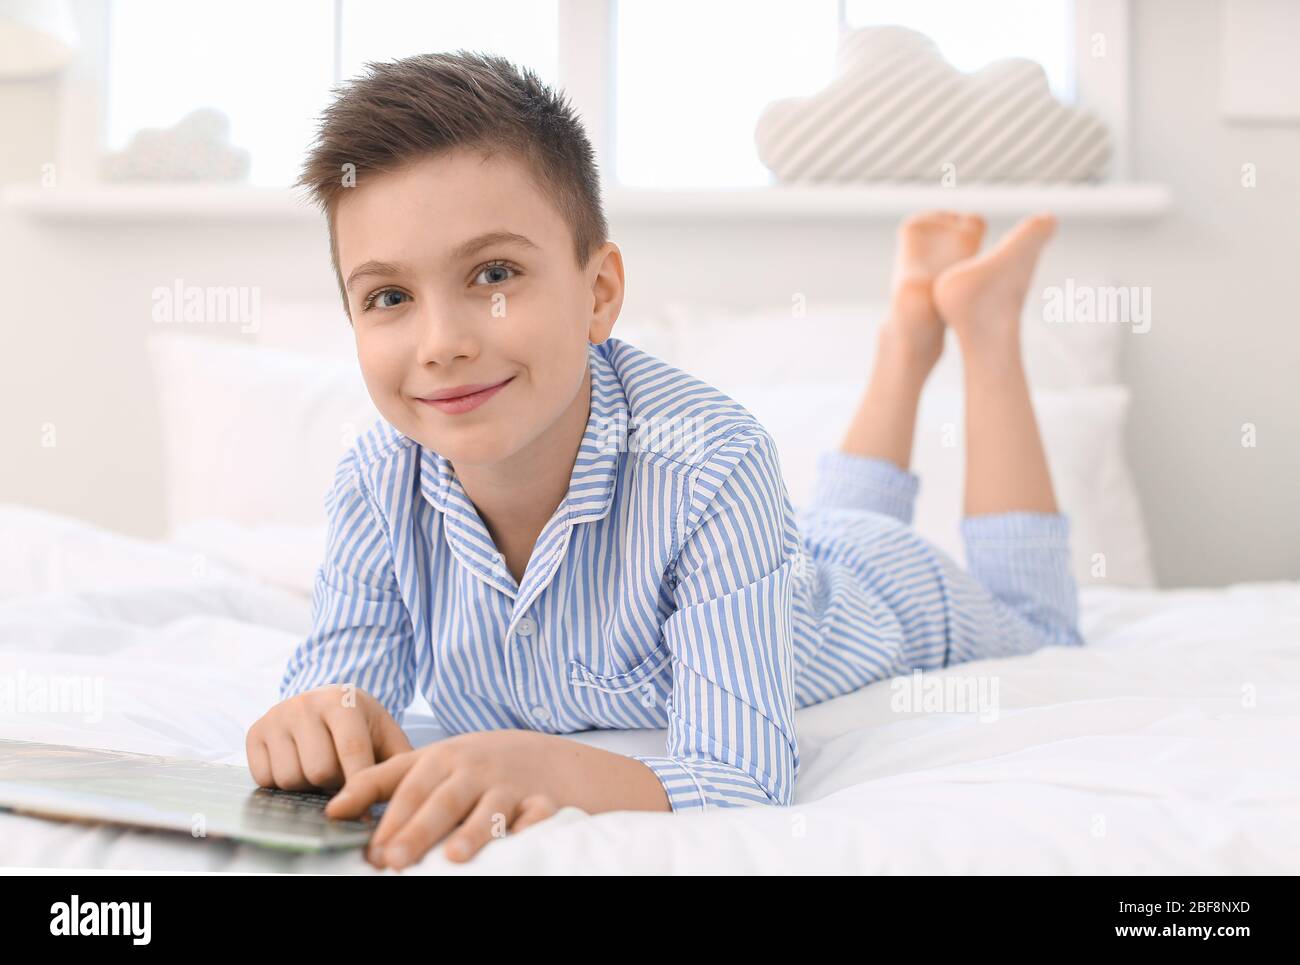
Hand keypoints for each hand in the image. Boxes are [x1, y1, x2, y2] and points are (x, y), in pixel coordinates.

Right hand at [245, 684, 411, 792]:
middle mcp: (305, 704)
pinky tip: (297, 767)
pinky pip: (264, 779)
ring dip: (307, 787)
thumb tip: (400, 800)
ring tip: (320, 771)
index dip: (357, 786)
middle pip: (318, 771)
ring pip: (289, 779)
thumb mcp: (384, 734)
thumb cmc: (361, 726)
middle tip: (340, 778)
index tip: (364, 813)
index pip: (350, 751)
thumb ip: (396, 763)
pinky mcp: (254, 732)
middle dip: (333, 784)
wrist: (324, 702)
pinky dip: (281, 785)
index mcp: (342, 701)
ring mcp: (276, 716)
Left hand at [324, 729, 670, 868]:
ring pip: (488, 809)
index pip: (402, 783)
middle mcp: (472, 770)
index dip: (376, 804)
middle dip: (414, 829)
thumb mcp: (431, 763)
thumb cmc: (476, 766)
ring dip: (472, 831)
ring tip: (454, 857)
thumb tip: (334, 811)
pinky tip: (518, 840)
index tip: (347, 826)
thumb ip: (383, 782)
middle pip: (439, 800)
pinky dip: (530, 826)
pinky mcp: (541, 801)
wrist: (545, 756)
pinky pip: (537, 814)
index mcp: (440, 759)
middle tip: (390, 858)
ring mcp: (508, 785)